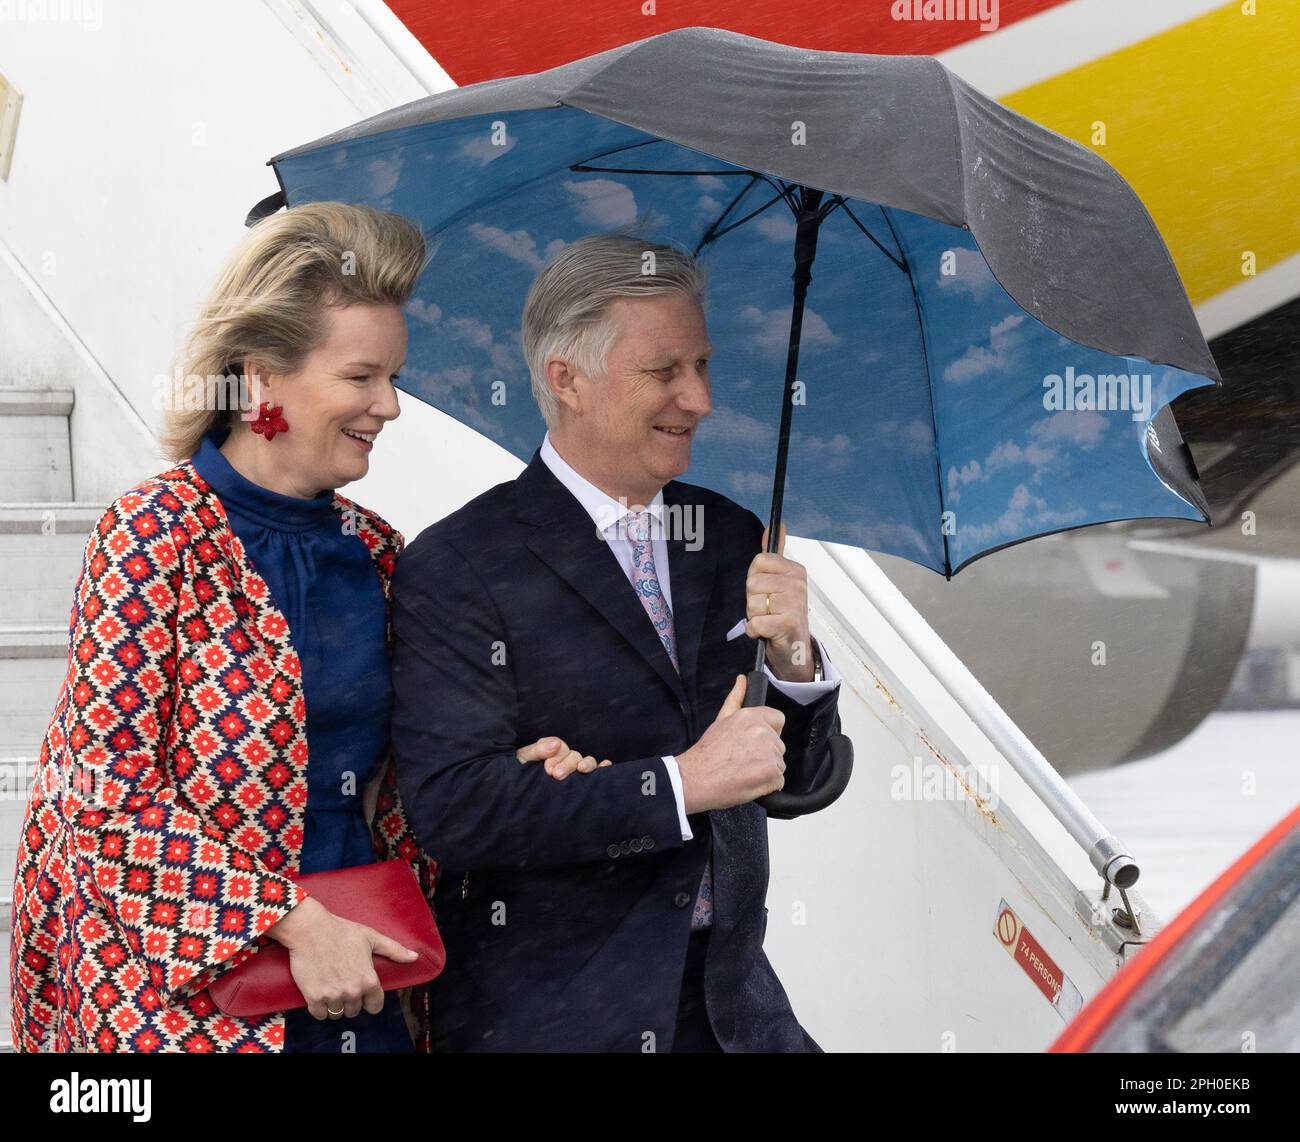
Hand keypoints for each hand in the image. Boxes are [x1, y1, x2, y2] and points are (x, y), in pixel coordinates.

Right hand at [267, 896, 418, 1020]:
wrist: (310, 930)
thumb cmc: (341, 931)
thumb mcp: (371, 937)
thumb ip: (394, 950)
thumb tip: (414, 957)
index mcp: (369, 980)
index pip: (375, 1006)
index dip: (370, 1000)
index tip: (363, 993)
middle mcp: (352, 991)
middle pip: (355, 1011)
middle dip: (351, 1000)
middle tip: (344, 983)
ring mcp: (332, 996)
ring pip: (337, 1014)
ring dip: (335, 1005)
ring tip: (332, 987)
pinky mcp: (314, 997)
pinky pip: (319, 1015)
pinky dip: (319, 1008)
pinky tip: (320, 994)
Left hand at [516, 736, 612, 779]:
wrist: (516, 793)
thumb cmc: (518, 774)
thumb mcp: (524, 759)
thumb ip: (538, 751)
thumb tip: (557, 745)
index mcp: (549, 749)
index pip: (559, 747)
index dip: (556, 756)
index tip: (548, 769)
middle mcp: (563, 757)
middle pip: (573, 755)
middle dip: (567, 764)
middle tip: (556, 775)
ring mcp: (573, 768)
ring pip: (586, 761)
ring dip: (586, 764)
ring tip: (582, 770)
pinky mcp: (580, 780)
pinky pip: (594, 771)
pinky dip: (601, 768)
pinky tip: (606, 765)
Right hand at [675, 674, 785, 812]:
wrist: (696, 778)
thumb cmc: (707, 753)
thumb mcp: (721, 720)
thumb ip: (736, 698)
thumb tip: (742, 680)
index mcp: (751, 717)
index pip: (778, 719)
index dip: (770, 731)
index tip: (756, 742)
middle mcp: (763, 732)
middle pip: (778, 745)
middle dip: (765, 754)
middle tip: (743, 760)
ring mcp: (769, 754)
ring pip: (779, 763)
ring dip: (766, 771)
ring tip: (743, 772)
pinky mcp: (771, 774)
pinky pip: (778, 780)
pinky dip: (767, 785)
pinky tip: (748, 782)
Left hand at [747, 522, 814, 681]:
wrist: (795, 647)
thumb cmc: (783, 612)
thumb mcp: (779, 580)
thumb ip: (774, 553)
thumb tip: (775, 525)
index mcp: (795, 570)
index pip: (758, 562)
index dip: (755, 579)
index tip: (766, 590)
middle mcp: (798, 584)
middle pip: (752, 582)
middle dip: (753, 599)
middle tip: (768, 609)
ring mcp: (795, 604)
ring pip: (752, 603)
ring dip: (754, 616)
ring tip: (769, 619)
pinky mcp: (789, 624)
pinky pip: (755, 622)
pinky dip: (756, 630)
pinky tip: (767, 632)